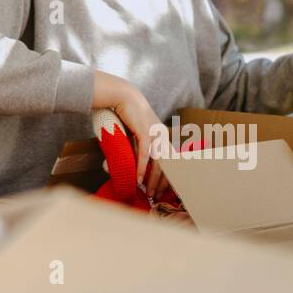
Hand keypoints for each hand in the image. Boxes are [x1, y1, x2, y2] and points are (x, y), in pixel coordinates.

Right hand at [107, 77, 174, 200]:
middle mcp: (162, 135)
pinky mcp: (145, 132)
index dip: (167, 176)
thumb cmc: (126, 112)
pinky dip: (142, 169)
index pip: (170, 160)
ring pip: (158, 162)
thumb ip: (136, 145)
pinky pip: (145, 155)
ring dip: (153, 180)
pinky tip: (139, 179)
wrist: (122, 95)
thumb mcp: (135, 131)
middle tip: (156, 196)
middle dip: (163, 183)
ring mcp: (155, 133)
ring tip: (148, 193)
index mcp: (162, 135)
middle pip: (168, 164)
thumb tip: (131, 161)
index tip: (162, 189)